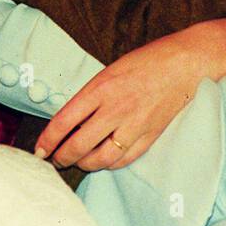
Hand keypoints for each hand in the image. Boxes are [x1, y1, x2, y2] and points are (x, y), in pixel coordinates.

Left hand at [36, 22, 225, 172]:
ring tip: (76, 162)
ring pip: (101, 158)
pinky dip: (109, 164)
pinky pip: (124, 159)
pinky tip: (102, 162)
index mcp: (101, 88)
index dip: (48, 139)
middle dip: (62, 157)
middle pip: (79, 144)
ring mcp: (134, 125)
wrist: (186, 63)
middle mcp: (115, 109)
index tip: (39, 149)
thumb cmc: (146, 61)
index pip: (65, 120)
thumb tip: (70, 120)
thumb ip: (91, 95)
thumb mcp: (110, 70)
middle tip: (54, 160)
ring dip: (84, 164)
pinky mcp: (150, 136)